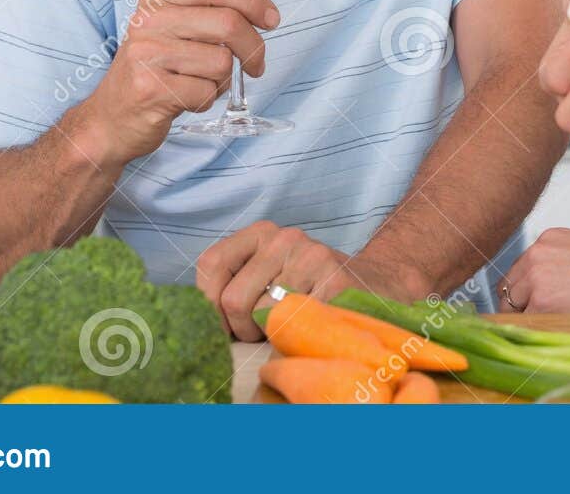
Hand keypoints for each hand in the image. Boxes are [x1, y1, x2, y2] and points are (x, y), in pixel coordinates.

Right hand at [75, 0, 279, 165]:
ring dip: (225, 79)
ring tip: (203, 81)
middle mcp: (148, 21)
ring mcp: (147, 55)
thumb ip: (218, 4)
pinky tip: (188, 97)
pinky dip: (208, 99)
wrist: (112, 118)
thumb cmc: (153, 69)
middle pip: (228, 22)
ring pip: (222, 61)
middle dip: (254, 46)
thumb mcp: (181, 26)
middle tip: (256, 63)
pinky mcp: (151, 89)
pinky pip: (207, 91)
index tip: (271, 17)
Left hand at [195, 221, 352, 340]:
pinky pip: (294, 323)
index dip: (207, 305)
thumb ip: (234, 284)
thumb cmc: (309, 290)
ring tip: (288, 327)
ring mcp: (311, 255)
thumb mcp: (268, 275)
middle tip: (262, 333)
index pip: (211, 264)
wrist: (375, 285)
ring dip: (270, 336)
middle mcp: (284, 237)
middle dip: (242, 330)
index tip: (222, 327)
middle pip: (233, 299)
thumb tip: (193, 319)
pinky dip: (294, 336)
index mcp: (260, 233)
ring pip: (262, 316)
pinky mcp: (335, 280)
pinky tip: (308, 327)